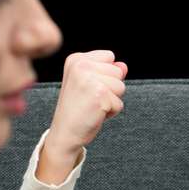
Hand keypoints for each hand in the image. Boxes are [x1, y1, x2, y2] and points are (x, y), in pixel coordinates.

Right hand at [39, 50, 127, 180]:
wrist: (64, 132)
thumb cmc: (77, 109)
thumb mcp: (90, 84)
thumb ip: (107, 71)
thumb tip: (124, 66)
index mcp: (76, 59)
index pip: (109, 56)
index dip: (105, 75)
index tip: (87, 87)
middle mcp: (81, 65)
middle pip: (118, 71)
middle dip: (110, 88)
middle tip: (90, 99)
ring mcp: (90, 79)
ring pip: (121, 87)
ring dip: (111, 101)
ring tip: (92, 106)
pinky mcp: (100, 94)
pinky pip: (119, 103)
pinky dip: (111, 112)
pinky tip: (94, 114)